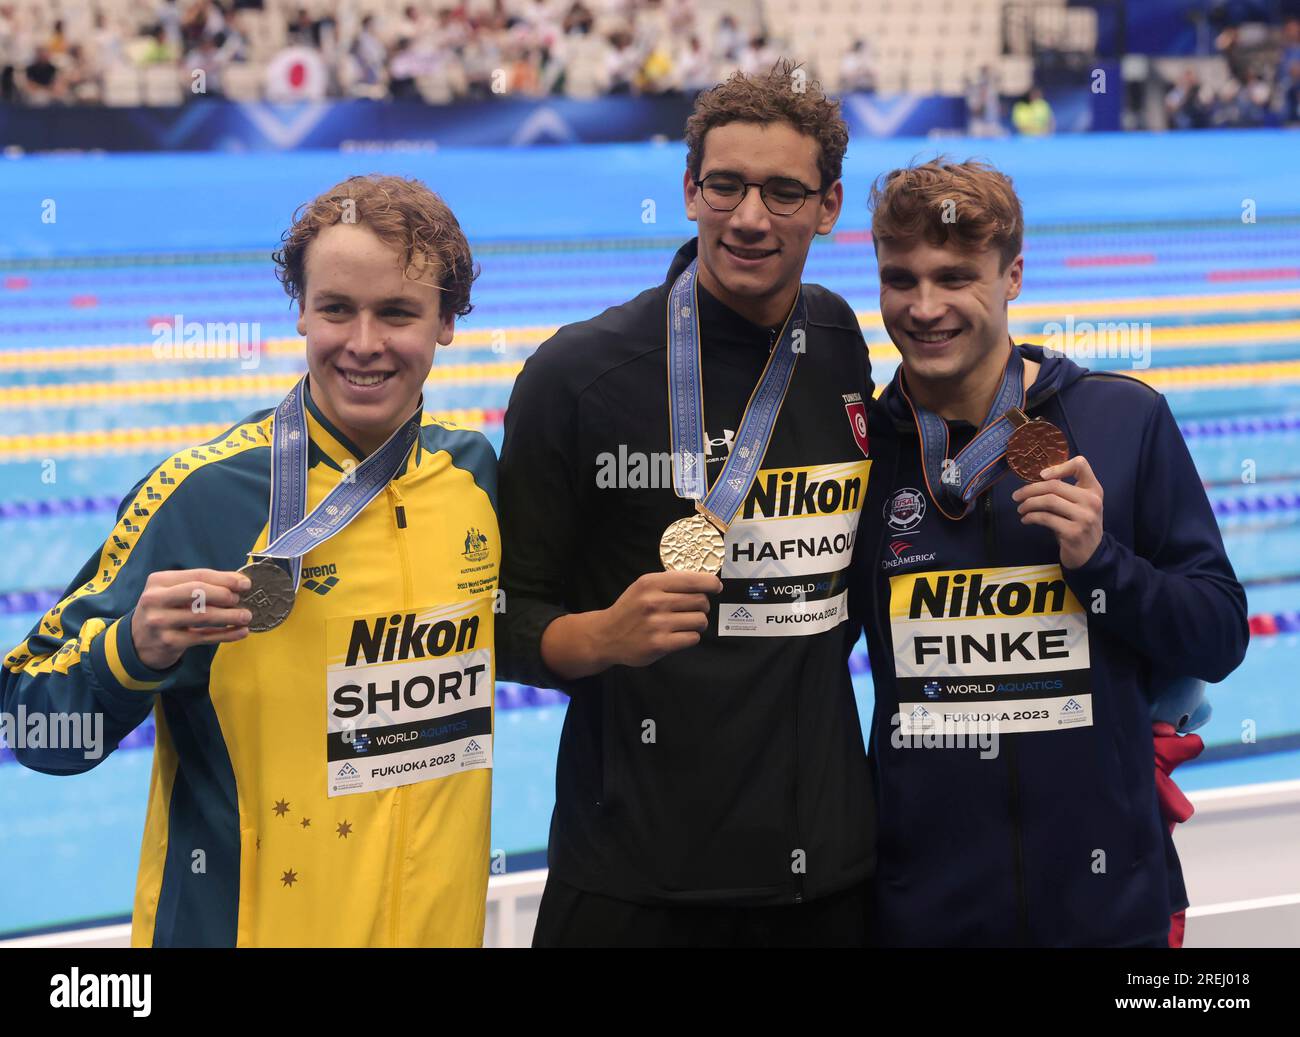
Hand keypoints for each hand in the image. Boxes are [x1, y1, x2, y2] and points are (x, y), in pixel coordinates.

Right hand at [130, 569, 253, 670]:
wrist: (138, 642)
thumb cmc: (163, 611)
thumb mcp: (172, 593)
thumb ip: (199, 586)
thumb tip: (238, 582)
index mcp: (159, 581)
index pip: (197, 575)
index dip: (224, 579)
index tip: (245, 583)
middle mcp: (155, 599)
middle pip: (197, 592)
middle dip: (224, 594)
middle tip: (241, 599)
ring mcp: (160, 622)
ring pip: (202, 616)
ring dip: (229, 616)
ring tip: (246, 616)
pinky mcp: (169, 642)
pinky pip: (204, 637)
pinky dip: (226, 635)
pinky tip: (241, 632)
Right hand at [596, 570, 723, 668]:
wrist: (606, 635)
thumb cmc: (630, 609)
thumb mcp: (643, 586)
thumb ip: (670, 582)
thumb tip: (706, 582)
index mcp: (652, 583)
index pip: (693, 580)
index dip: (711, 584)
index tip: (716, 587)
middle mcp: (654, 602)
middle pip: (701, 600)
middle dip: (702, 605)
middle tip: (693, 609)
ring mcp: (657, 624)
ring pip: (700, 620)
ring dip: (698, 622)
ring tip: (685, 623)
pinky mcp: (660, 644)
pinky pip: (692, 638)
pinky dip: (690, 636)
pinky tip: (678, 634)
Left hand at [1011, 455, 1103, 569]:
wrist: (1091, 554)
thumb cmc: (1080, 525)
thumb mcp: (1080, 505)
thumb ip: (1066, 491)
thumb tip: (1036, 480)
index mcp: (1094, 489)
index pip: (1080, 465)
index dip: (1058, 466)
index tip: (1040, 475)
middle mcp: (1091, 501)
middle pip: (1054, 485)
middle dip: (1030, 489)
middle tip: (1017, 495)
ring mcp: (1084, 517)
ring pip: (1048, 501)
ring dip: (1028, 503)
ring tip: (1020, 508)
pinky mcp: (1073, 532)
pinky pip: (1045, 518)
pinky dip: (1031, 517)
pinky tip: (1025, 519)